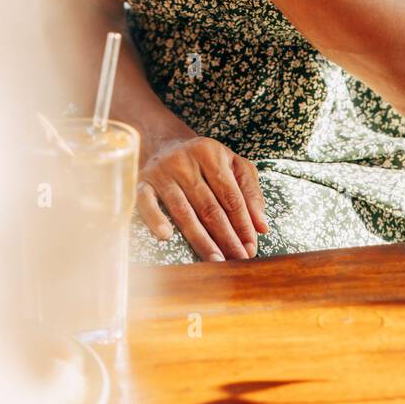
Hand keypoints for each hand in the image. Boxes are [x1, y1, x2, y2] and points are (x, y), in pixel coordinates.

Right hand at [137, 134, 269, 260]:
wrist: (165, 143)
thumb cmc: (206, 161)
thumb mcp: (233, 165)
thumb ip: (250, 193)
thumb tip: (262, 227)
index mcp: (210, 153)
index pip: (230, 195)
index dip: (243, 224)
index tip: (251, 247)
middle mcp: (185, 161)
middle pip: (209, 206)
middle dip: (226, 237)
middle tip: (238, 260)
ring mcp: (161, 171)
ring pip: (183, 211)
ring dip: (201, 239)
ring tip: (216, 261)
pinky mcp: (142, 182)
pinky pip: (146, 202)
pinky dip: (155, 218)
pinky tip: (166, 237)